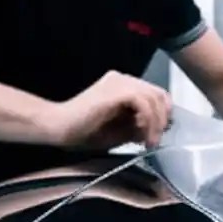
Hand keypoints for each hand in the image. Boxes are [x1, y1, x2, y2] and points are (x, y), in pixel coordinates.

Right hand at [36, 71, 171, 149]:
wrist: (59, 128)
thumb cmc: (85, 131)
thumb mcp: (121, 131)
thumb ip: (140, 126)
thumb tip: (159, 129)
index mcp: (123, 85)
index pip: (155, 94)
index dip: (163, 115)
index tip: (158, 135)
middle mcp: (122, 79)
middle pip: (158, 94)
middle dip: (162, 120)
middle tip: (155, 141)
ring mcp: (118, 82)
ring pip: (153, 97)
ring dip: (156, 123)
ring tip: (149, 143)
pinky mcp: (115, 90)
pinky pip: (142, 102)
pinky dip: (148, 120)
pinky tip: (142, 136)